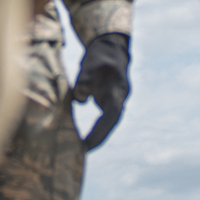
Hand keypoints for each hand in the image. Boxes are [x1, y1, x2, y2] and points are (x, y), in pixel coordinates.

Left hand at [70, 32, 130, 150]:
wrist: (110, 46)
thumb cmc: (99, 56)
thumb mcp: (90, 65)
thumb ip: (85, 81)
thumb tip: (80, 99)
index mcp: (117, 92)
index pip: (110, 117)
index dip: (99, 132)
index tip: (86, 144)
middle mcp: (119, 99)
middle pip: (111, 124)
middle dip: (98, 139)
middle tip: (81, 152)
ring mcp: (116, 100)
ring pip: (108, 123)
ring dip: (97, 137)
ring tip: (81, 149)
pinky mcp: (108, 101)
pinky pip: (103, 119)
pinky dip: (95, 130)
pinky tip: (83, 138)